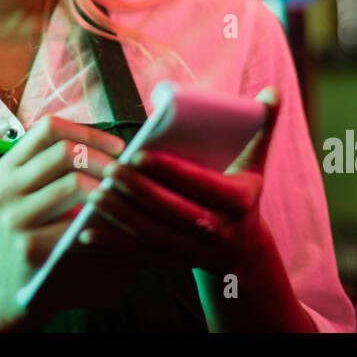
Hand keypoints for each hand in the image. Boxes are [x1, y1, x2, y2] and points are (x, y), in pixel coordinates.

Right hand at [0, 114, 153, 328]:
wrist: (14, 291)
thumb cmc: (40, 235)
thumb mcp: (37, 195)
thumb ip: (64, 170)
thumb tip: (121, 147)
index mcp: (9, 167)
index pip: (49, 128)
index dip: (88, 132)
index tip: (119, 148)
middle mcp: (6, 187)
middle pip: (64, 151)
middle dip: (104, 159)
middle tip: (128, 174)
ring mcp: (14, 217)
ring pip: (73, 183)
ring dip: (108, 188)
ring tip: (127, 198)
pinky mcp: (29, 246)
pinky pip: (78, 223)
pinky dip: (104, 221)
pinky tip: (119, 228)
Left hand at [78, 87, 281, 275]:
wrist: (242, 249)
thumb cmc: (242, 192)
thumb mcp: (256, 162)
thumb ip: (263, 125)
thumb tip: (272, 91)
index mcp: (239, 202)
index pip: (202, 185)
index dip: (171, 171)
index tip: (140, 155)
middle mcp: (219, 232)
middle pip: (172, 211)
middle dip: (138, 191)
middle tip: (108, 168)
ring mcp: (195, 253)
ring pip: (152, 235)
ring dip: (120, 216)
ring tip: (92, 192)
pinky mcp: (173, 265)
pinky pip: (139, 256)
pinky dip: (112, 245)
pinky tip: (85, 231)